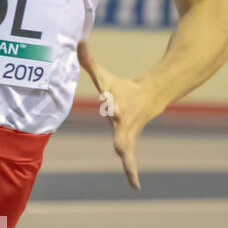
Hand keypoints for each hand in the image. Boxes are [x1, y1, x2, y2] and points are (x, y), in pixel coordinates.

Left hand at [78, 40, 162, 189]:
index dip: (110, 103)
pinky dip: (132, 170)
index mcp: (116, 105)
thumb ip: (88, 60)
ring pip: (128, 149)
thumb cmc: (121, 87)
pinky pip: (131, 158)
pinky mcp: (131, 141)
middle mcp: (123, 121)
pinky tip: (135, 186)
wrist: (151, 95)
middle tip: (121, 149)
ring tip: (132, 179)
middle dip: (121, 138)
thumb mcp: (104, 75)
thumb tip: (77, 41)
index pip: (112, 104)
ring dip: (130, 163)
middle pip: (122, 130)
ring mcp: (129, 133)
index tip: (108, 102)